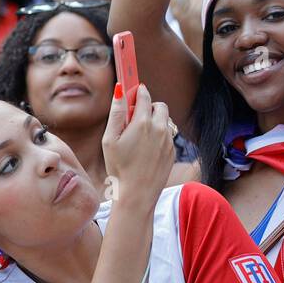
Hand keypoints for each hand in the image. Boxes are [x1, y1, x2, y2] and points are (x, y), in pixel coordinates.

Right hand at [102, 83, 175, 202]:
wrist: (137, 193)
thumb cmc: (119, 167)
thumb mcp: (110, 139)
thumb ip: (116, 113)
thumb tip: (120, 89)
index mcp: (143, 123)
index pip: (144, 96)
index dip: (137, 92)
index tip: (133, 91)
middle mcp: (160, 128)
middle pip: (159, 105)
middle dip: (148, 107)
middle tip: (134, 118)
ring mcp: (169, 140)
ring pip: (165, 121)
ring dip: (155, 121)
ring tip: (139, 136)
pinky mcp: (172, 151)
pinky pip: (167, 135)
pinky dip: (159, 136)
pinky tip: (146, 149)